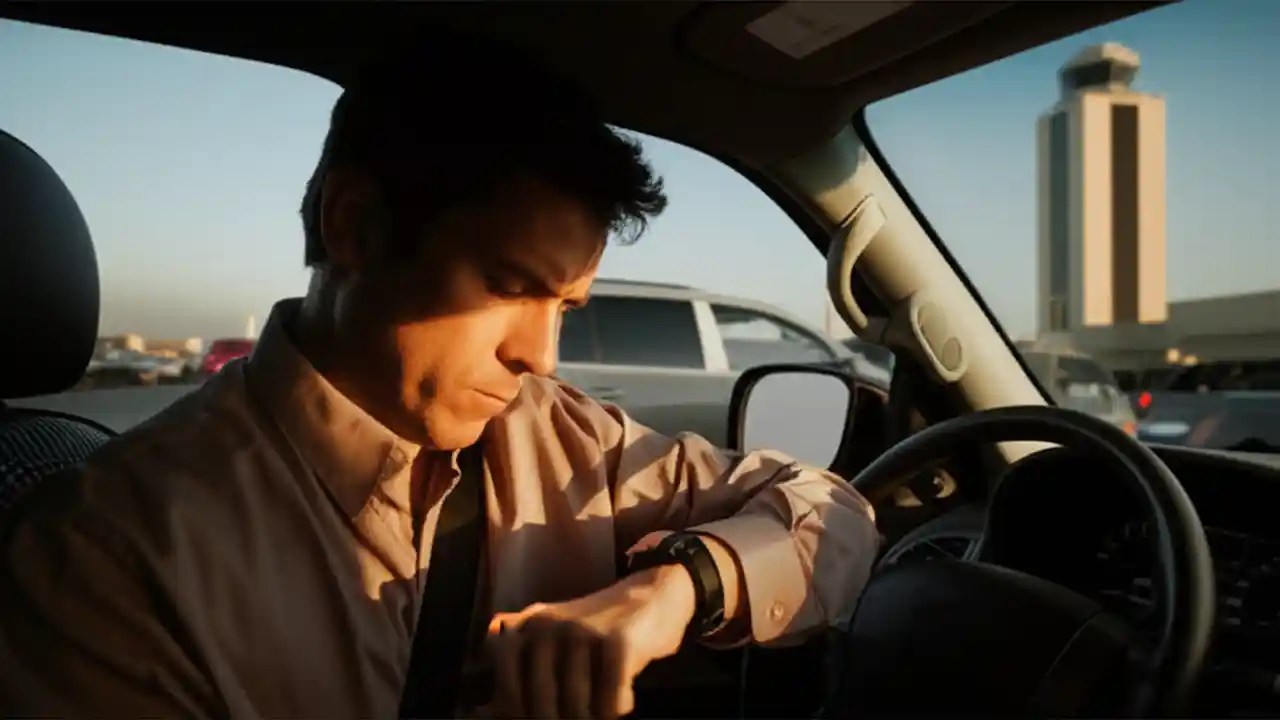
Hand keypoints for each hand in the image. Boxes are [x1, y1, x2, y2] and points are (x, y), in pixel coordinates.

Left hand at [484, 564, 695, 719]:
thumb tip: (484, 714)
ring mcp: (583, 633)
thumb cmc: (600, 629)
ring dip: (593, 717)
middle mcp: (549, 628)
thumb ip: (522, 670)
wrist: (654, 593)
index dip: (519, 714)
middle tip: (581, 715)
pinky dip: (618, 708)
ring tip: (603, 707)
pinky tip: (624, 698)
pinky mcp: (618, 643)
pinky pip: (610, 702)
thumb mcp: (555, 640)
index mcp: (528, 628)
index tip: (537, 719)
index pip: (507, 689)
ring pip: (577, 709)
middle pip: (540, 706)